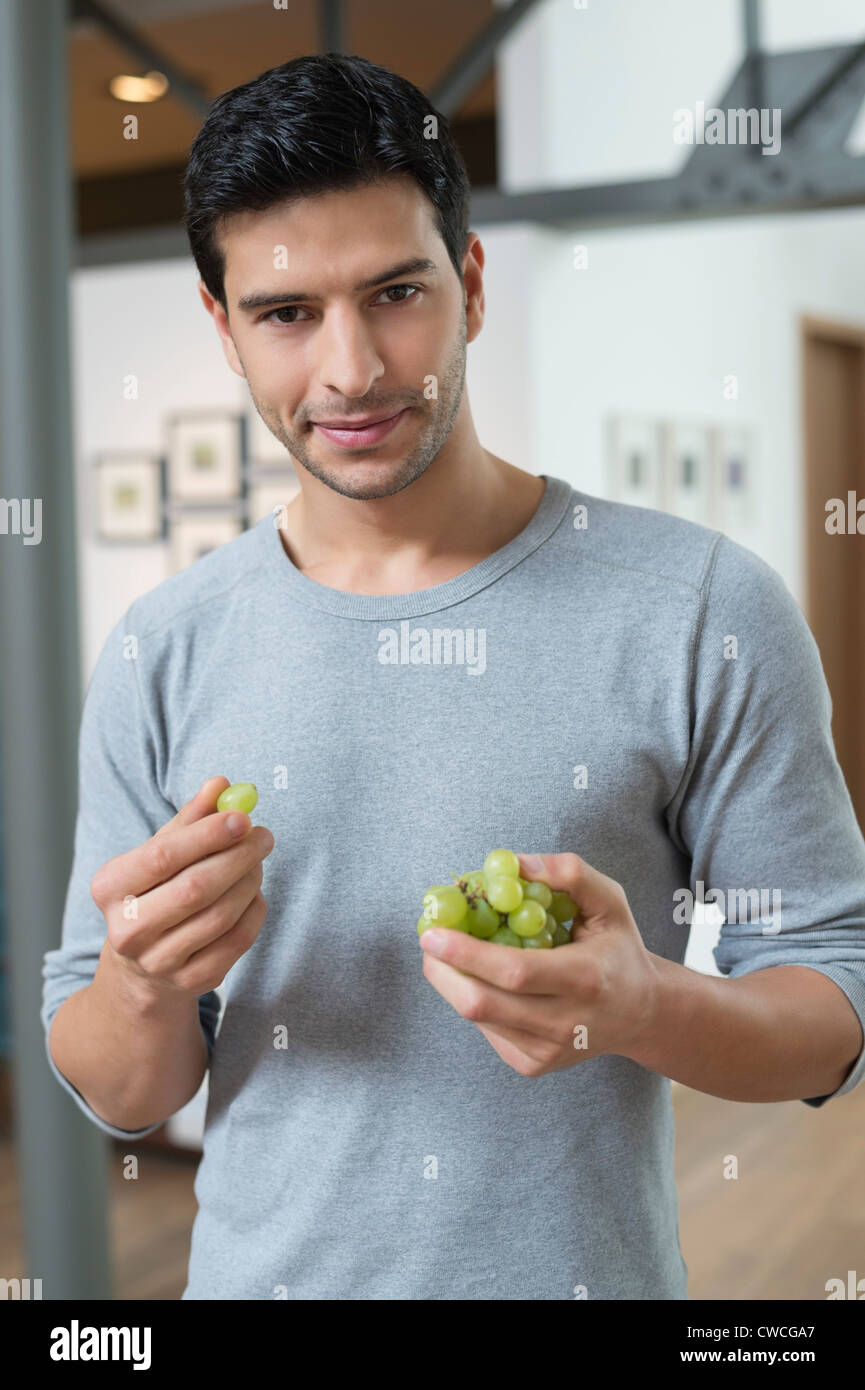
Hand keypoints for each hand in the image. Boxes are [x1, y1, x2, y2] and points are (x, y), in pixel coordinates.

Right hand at [91, 776, 274, 1001]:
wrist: (142, 970)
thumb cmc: (153, 894)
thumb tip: (220, 784)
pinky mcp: (191, 982)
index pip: (163, 856)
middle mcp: (126, 930)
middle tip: (263, 836)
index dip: (207, 834)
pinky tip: (253, 893)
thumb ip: (189, 819)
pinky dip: (254, 910)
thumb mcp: (160, 854)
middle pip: (195, 888)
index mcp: (109, 888)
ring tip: (257, 861)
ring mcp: (158, 962)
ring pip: (220, 915)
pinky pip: (237, 941)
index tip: (243, 817)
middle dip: (238, 857)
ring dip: (249, 881)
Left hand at [418, 851, 659, 1075]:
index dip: (467, 953)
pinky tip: (485, 980)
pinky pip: (486, 1029)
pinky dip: (474, 999)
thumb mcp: (610, 902)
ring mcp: (547, 1051)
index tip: (432, 933)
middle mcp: (566, 1023)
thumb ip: (570, 874)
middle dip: (442, 970)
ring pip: (478, 1018)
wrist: (641, 1013)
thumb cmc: (617, 948)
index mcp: (585, 979)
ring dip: (452, 982)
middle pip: (483, 1003)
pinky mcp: (533, 1065)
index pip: (514, 972)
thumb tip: (515, 864)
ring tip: (448, 953)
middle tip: (428, 940)